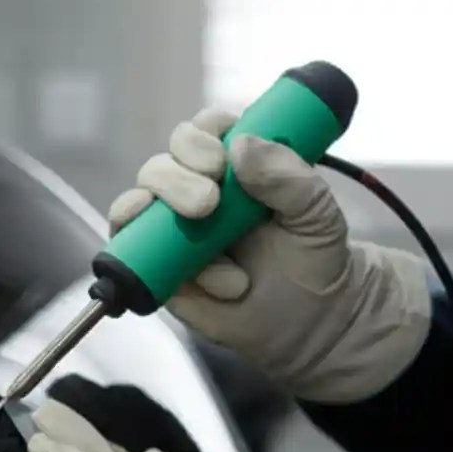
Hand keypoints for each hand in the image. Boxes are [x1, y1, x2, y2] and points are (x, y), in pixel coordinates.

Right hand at [108, 108, 431, 403]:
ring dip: (160, 209)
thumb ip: (288, 175)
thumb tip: (240, 145)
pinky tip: (199, 273)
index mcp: (232, 165)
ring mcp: (171, 231)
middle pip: (160, 164)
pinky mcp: (158, 270)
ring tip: (202, 230)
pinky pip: (135, 254)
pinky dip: (150, 257)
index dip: (201, 135)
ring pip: (136, 203)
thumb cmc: (314, 257)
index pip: (201, 131)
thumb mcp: (317, 212)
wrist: (311, 320)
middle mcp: (194, 190)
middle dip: (176, 177)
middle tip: (209, 203)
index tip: (222, 158)